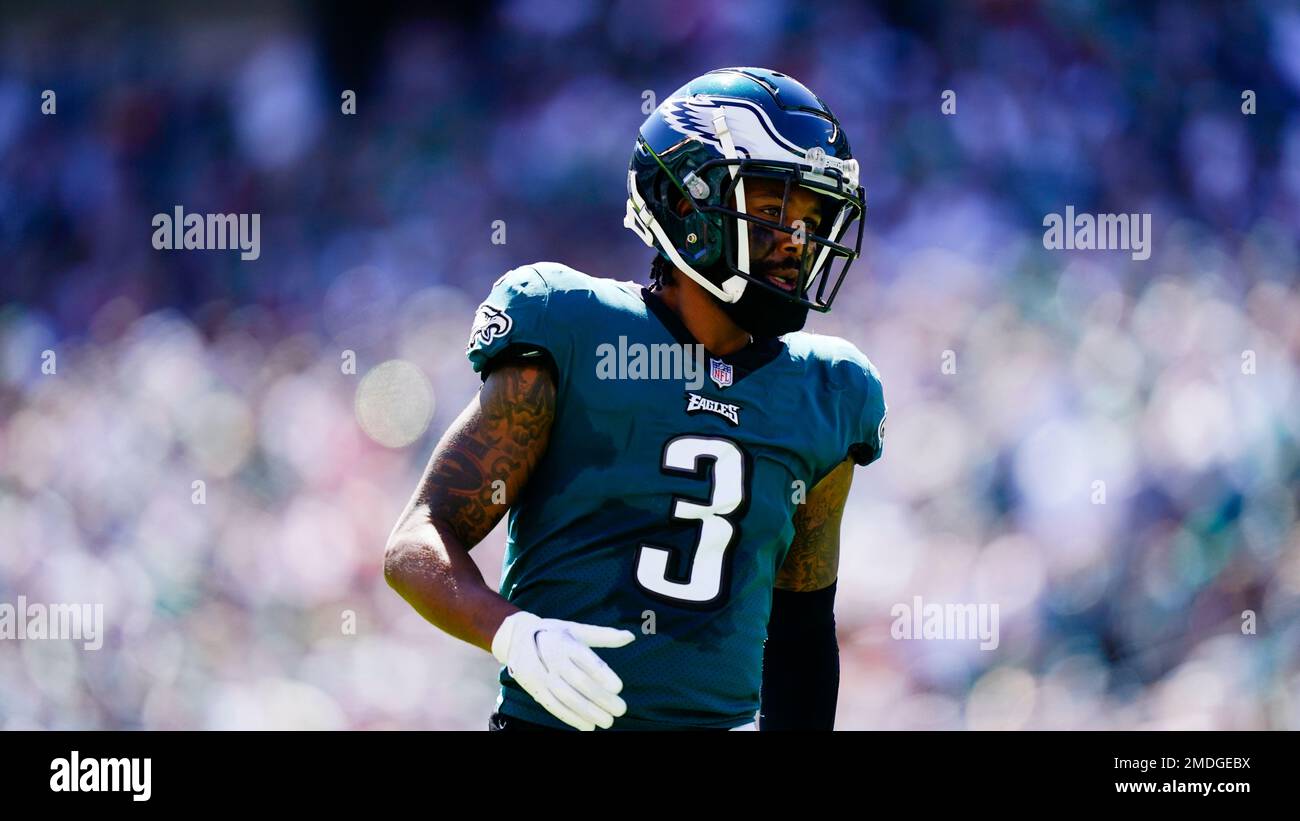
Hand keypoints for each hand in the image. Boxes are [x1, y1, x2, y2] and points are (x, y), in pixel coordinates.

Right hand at [491, 611, 634, 730]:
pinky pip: (553, 706)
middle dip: (600, 698)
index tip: (618, 687)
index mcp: (565, 641)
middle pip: (578, 682)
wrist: (516, 638)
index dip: (602, 674)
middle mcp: (552, 658)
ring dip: (588, 712)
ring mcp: (541, 675)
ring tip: (607, 722)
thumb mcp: (576, 629)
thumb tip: (630, 637)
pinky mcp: (534, 689)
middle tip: (620, 710)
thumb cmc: (555, 633)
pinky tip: (587, 726)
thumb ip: (604, 635)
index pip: (585, 659)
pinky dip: (570, 718)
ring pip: (567, 697)